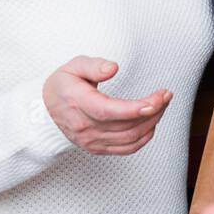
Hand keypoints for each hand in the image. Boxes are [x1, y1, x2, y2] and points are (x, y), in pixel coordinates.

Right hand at [42, 56, 171, 155]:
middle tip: (166, 94)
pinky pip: (126, 148)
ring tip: (162, 104)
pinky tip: (152, 122)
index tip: (157, 100)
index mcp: (78, 104)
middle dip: (153, 110)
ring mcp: (91, 141)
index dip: (135, 109)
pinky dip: (144, 137)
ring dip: (152, 122)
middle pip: (125, 125)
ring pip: (130, 138)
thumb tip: (113, 68)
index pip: (108, 111)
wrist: (46, 109)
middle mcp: (84, 127)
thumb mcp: (74, 66)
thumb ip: (94, 65)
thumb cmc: (64, 84)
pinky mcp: (97, 148)